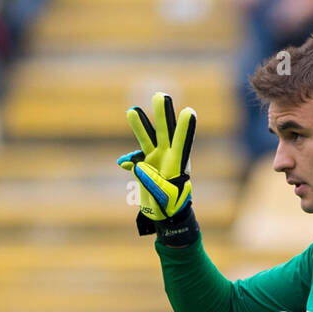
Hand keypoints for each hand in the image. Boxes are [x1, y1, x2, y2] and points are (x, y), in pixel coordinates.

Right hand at [118, 92, 195, 225]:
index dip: (185, 128)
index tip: (189, 112)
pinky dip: (128, 161)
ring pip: (147, 138)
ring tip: (132, 111)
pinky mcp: (144, 165)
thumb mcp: (164, 197)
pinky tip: (123, 164)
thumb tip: (136, 164)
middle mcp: (167, 156)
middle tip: (161, 96)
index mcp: (178, 163)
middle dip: (163, 114)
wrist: (165, 215)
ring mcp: (155, 159)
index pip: (182, 143)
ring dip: (140, 126)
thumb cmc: (170, 206)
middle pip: (165, 132)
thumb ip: (151, 181)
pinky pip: (134, 159)